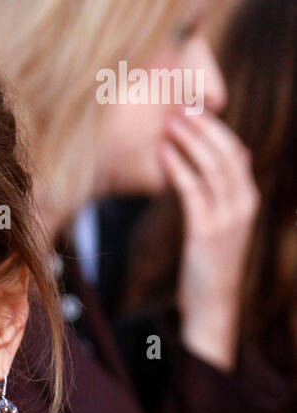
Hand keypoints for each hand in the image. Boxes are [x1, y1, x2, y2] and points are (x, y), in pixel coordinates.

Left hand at [159, 108, 259, 371]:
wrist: (213, 305)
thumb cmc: (212, 263)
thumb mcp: (225, 223)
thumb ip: (227, 191)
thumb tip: (235, 157)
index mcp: (248, 199)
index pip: (236, 152)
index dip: (216, 128)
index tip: (196, 109)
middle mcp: (243, 205)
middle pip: (226, 153)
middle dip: (203, 127)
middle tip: (181, 107)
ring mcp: (227, 219)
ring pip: (211, 168)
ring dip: (189, 142)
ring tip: (169, 124)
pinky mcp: (206, 233)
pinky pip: (192, 192)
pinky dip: (178, 169)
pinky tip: (164, 154)